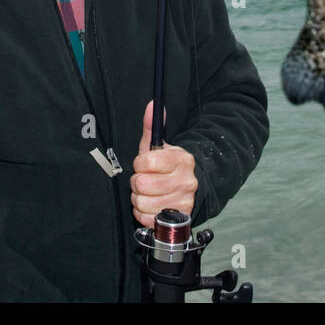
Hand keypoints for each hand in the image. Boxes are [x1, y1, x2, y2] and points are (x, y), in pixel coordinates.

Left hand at [131, 100, 197, 227]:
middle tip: (143, 180)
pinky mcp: (179, 218)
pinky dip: (143, 214)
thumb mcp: (157, 146)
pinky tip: (150, 206)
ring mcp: (184, 200)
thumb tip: (152, 105)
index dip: (139, 164)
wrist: (187, 189)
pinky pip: (147, 219)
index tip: (144, 164)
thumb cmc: (166, 167)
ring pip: (142, 203)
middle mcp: (186, 180)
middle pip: (142, 184)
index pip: (147, 162)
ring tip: (147, 193)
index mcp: (181, 159)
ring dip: (139, 199)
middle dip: (137, 183)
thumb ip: (151, 125)